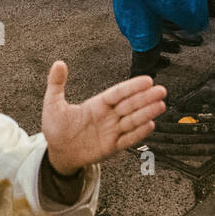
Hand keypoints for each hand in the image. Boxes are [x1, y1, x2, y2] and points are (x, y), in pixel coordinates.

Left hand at [41, 61, 166, 175]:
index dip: (132, 87)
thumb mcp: (53, 104)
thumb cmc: (56, 128)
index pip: (118, 93)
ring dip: (147, 113)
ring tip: (161, 105)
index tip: (147, 80)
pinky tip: (150, 125)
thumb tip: (58, 63)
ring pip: (132, 121)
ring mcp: (111, 132)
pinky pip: (128, 140)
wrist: (57, 152)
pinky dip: (139, 133)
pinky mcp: (112, 147)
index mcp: (97, 104)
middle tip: (161, 90)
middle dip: (145, 98)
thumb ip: (56, 84)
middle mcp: (108, 116)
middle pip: (129, 105)